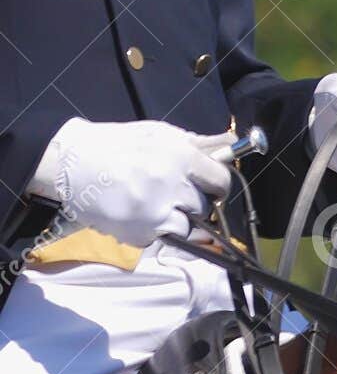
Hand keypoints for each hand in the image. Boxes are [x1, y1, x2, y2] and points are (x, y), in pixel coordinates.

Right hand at [38, 119, 233, 245]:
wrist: (69, 163)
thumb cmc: (116, 144)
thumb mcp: (158, 134)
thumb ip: (195, 143)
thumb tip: (229, 144)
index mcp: (179, 158)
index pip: (221, 180)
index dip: (218, 184)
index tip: (211, 186)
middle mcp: (171, 187)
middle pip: (205, 206)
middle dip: (195, 201)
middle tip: (175, 193)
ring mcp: (155, 214)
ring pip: (190, 228)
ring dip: (181, 219)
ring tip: (158, 205)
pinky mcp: (140, 234)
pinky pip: (165, 239)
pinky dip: (158, 230)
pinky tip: (142, 214)